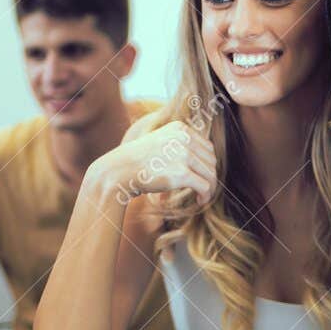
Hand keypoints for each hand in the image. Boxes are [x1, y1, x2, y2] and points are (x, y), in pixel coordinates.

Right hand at [101, 120, 216, 204]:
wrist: (119, 171)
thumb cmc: (139, 162)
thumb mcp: (161, 143)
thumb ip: (181, 145)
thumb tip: (208, 159)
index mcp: (180, 129)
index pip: (207, 147)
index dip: (207, 164)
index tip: (201, 177)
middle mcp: (184, 138)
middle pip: (211, 161)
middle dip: (209, 176)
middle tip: (201, 189)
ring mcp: (183, 155)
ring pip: (211, 174)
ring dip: (209, 188)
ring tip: (202, 196)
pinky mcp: (181, 173)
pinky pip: (205, 186)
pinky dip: (206, 195)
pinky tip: (200, 200)